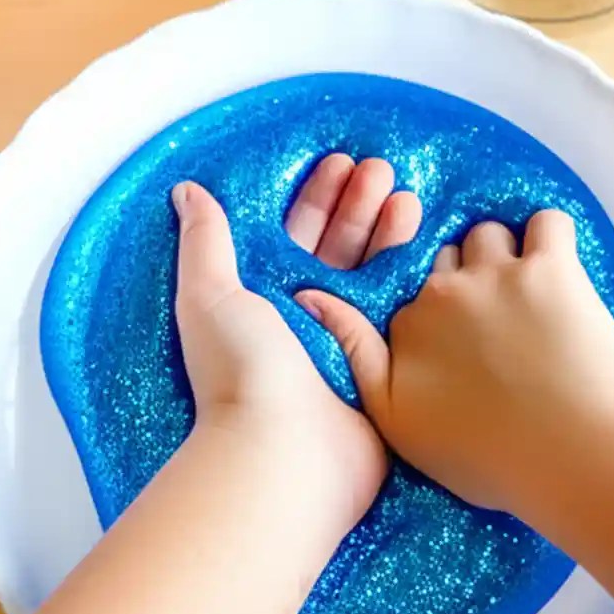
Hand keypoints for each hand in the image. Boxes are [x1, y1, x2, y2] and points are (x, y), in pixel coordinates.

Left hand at [174, 155, 419, 523]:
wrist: (286, 451)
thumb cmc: (242, 372)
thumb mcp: (209, 294)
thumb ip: (204, 241)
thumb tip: (185, 190)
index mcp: (266, 296)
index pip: (295, 234)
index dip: (317, 196)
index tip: (340, 162)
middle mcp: (307, 317)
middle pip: (338, 248)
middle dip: (358, 204)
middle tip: (379, 169)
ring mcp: (348, 342)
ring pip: (372, 275)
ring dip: (388, 232)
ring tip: (406, 198)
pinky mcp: (384, 367)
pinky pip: (402, 312)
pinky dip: (412, 276)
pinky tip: (428, 243)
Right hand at [295, 210, 613, 513]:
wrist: (573, 456)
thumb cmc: (488, 455)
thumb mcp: (397, 421)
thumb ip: (355, 356)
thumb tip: (308, 297)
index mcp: (407, 324)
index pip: (411, 292)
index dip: (434, 314)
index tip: (460, 342)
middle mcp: (445, 290)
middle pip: (448, 257)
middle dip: (467, 278)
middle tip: (498, 322)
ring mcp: (499, 273)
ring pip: (491, 234)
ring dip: (505, 255)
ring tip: (529, 298)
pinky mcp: (554, 267)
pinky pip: (548, 222)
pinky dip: (552, 236)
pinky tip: (559, 269)